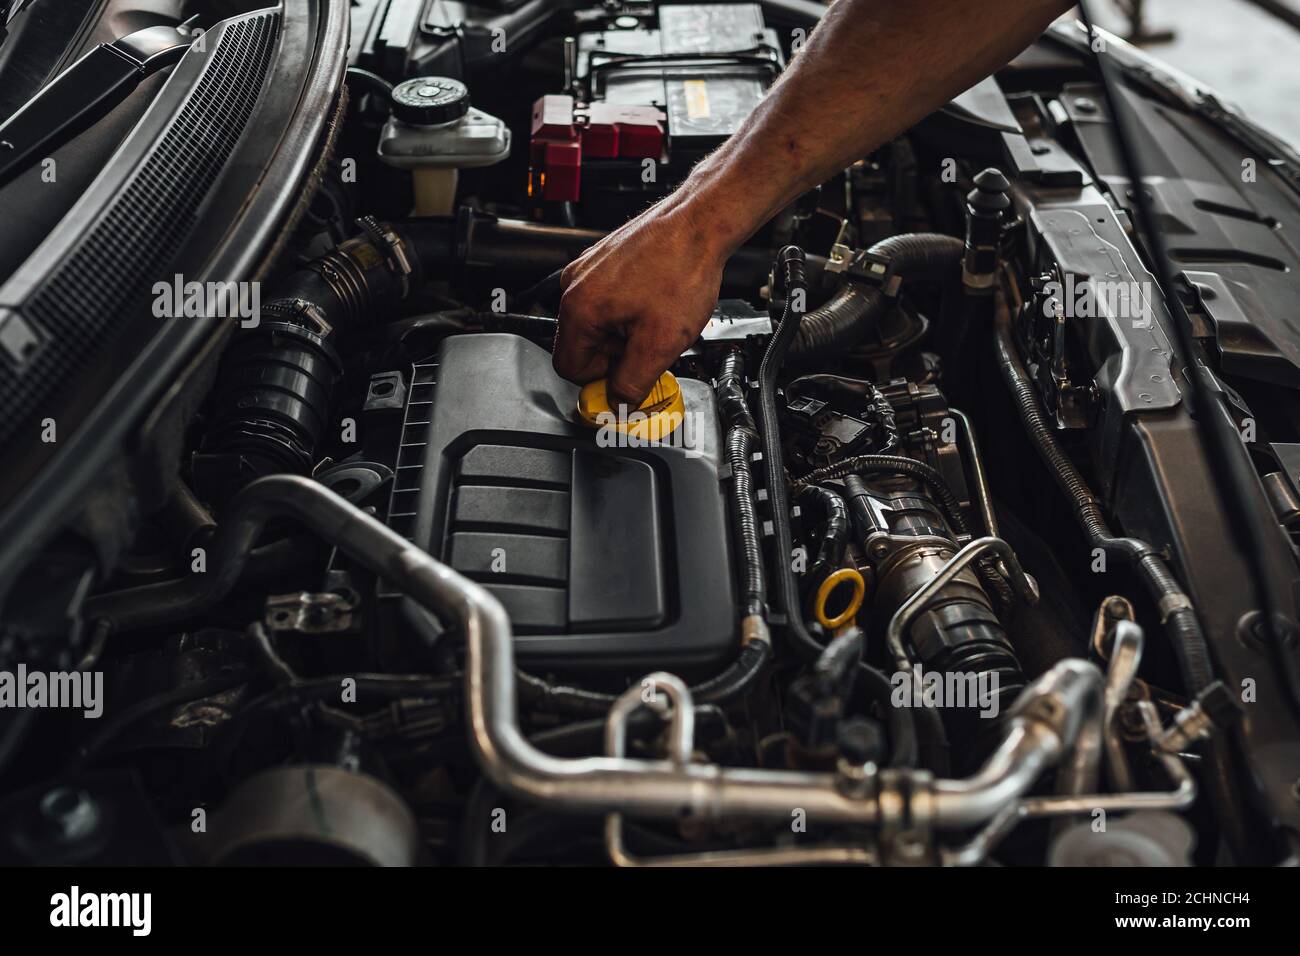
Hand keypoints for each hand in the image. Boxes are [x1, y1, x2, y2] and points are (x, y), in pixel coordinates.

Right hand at [553, 195, 730, 407]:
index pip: (569, 368)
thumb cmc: (683, 269)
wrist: (700, 224)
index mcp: (578, 308)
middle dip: (616, 356)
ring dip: (625, 334)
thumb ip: (631, 383)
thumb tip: (618, 402)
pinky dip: (630, 312)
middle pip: (583, 346)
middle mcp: (574, 285)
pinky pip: (608, 302)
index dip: (601, 381)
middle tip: (651, 345)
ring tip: (658, 320)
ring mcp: (588, 269)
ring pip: (597, 324)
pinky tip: (656, 303)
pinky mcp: (604, 261)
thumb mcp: (660, 344)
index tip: (628, 378)